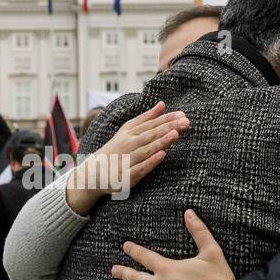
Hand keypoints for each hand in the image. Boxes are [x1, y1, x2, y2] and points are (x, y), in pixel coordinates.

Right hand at [65, 101, 188, 215]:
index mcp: (129, 133)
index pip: (151, 124)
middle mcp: (128, 144)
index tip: (182, 114)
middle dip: (168, 128)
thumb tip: (162, 104)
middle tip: (185, 122)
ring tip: (176, 134)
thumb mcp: (127, 130)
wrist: (93, 172)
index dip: (166, 119)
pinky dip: (150, 162)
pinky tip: (161, 155)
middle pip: (150, 135)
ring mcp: (127, 160)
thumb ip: (146, 118)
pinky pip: (139, 168)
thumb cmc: (116, 149)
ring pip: (146, 150)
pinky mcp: (126, 176)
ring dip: (161, 142)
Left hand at [111, 210, 234, 279]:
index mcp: (168, 268)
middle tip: (113, 271)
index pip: (144, 256)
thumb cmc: (218, 279)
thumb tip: (189, 213)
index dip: (133, 250)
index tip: (125, 246)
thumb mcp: (211, 251)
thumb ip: (199, 231)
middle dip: (122, 273)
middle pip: (135, 278)